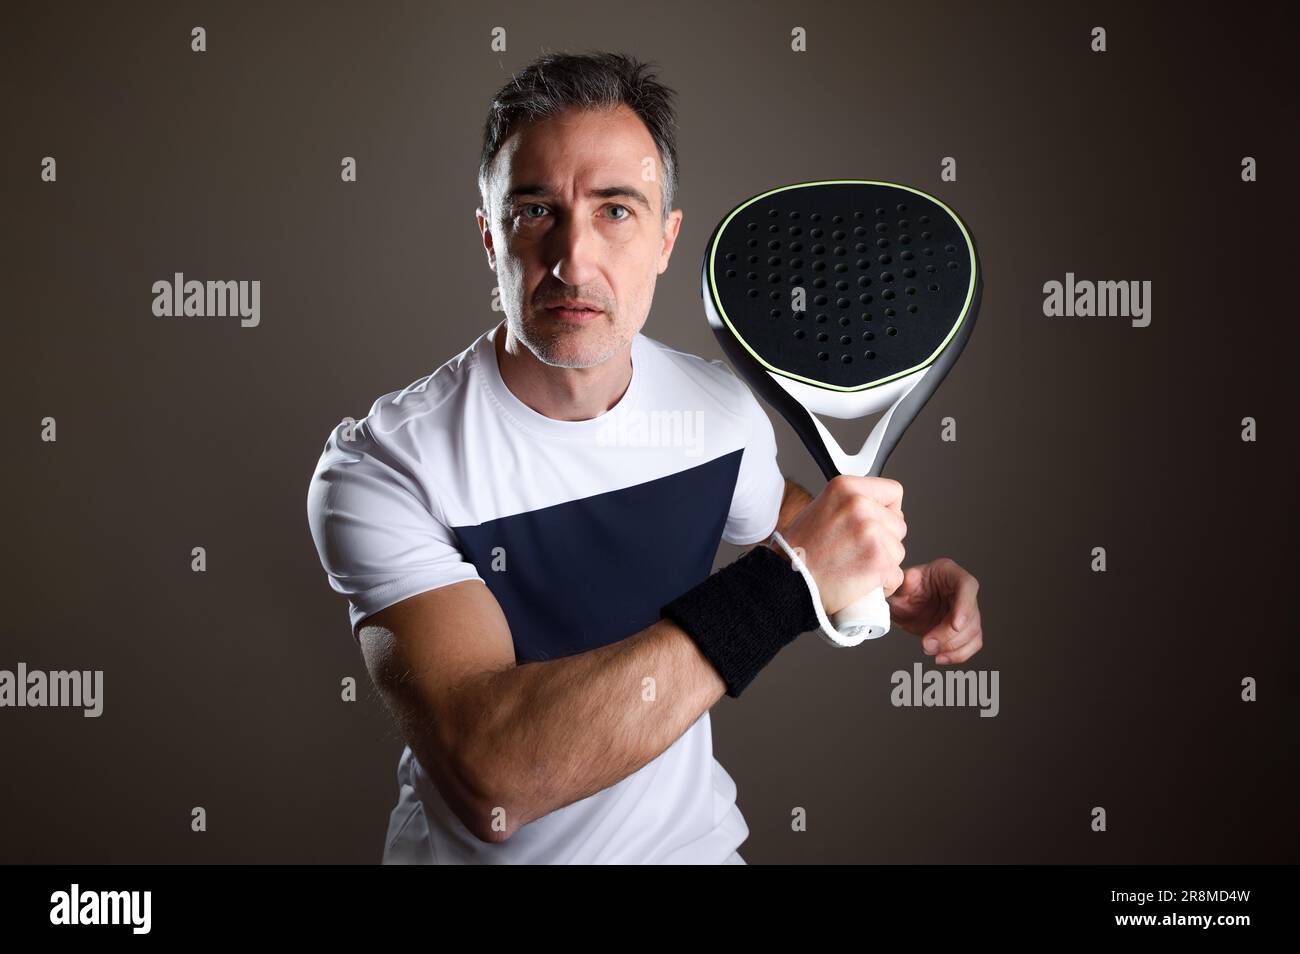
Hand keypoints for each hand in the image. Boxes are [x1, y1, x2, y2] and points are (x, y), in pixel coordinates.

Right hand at [774, 475, 906, 615]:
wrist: (786, 581)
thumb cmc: (798, 552)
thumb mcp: (820, 509)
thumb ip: (850, 504)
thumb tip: (878, 511)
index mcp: (845, 488)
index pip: (893, 492)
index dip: (887, 511)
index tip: (876, 524)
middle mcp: (860, 506)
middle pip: (898, 524)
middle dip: (884, 541)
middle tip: (856, 552)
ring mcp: (871, 534)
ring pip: (898, 551)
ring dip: (882, 564)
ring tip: (853, 568)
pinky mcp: (878, 562)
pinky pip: (896, 576)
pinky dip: (883, 585)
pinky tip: (860, 584)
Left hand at [886, 558, 982, 664]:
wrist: (900, 604)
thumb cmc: (903, 588)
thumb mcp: (900, 583)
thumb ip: (905, 582)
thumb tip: (909, 582)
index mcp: (949, 573)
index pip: (967, 586)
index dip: (965, 606)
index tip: (955, 625)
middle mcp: (961, 592)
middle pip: (971, 616)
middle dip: (949, 635)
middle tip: (927, 644)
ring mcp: (964, 612)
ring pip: (973, 632)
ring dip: (953, 647)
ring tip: (929, 649)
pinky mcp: (962, 630)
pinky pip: (971, 644)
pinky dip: (957, 654)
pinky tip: (941, 657)